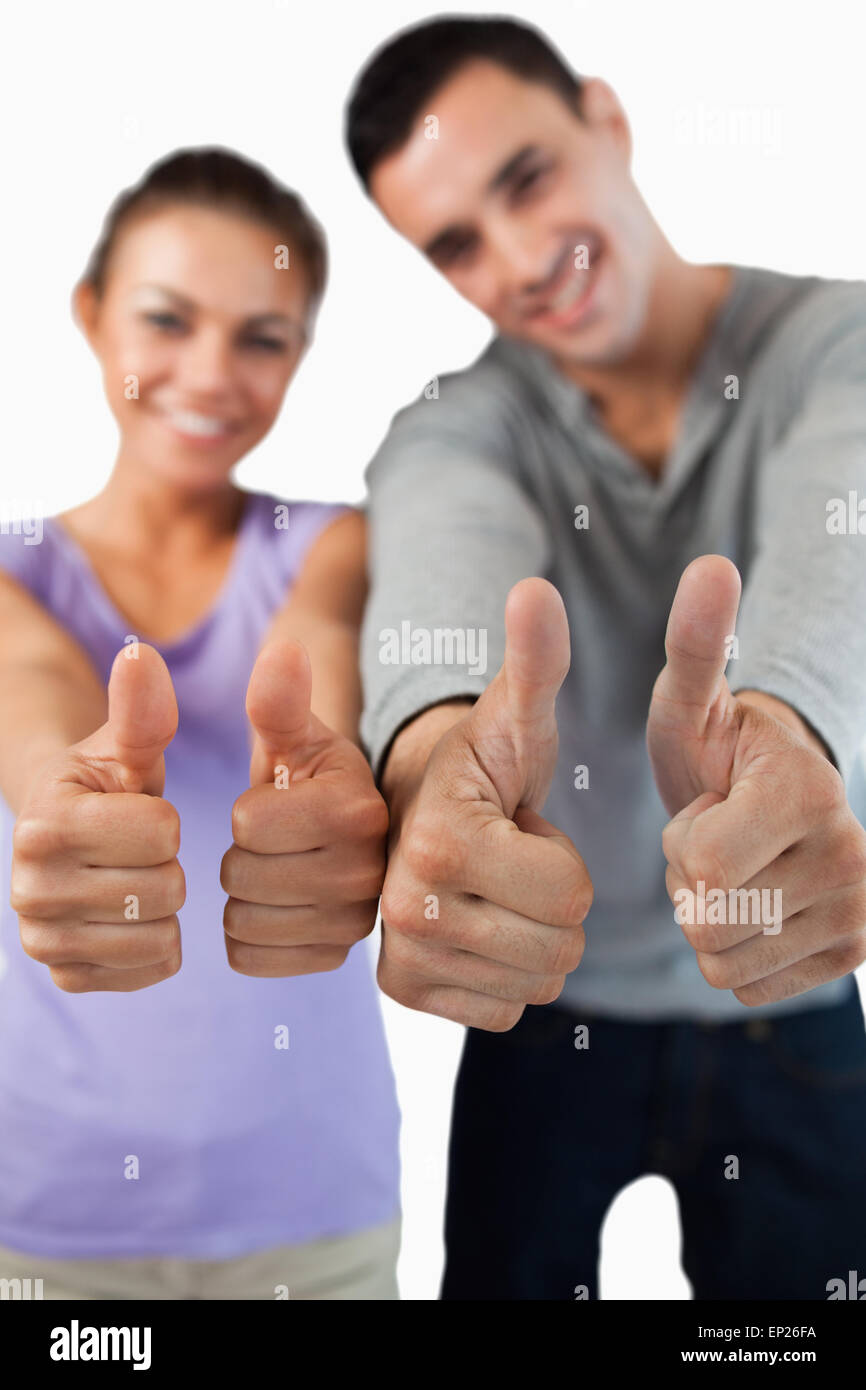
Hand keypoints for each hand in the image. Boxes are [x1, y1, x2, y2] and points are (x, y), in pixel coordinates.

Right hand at [10, 643, 184, 991]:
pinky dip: (159, 946)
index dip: (168, 819)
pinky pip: (151, 970)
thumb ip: (141, 710)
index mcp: (43, 822)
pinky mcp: (65, 977)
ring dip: (167, 908)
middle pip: (163, 888)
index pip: (161, 833)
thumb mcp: (127, 747)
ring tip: (139, 881)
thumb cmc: (109, 785)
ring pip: (158, 935)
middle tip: (142, 852)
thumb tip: (141, 653)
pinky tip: (136, 918)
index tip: (141, 811)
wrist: (72, 839)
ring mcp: (41, 938)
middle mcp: (28, 887)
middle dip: (169, 865)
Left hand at [220, 638, 387, 975]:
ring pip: (242, 922)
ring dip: (241, 895)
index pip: (248, 823)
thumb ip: (280, 700)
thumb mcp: (293, 735)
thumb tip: (285, 648)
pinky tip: (274, 905)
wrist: (342, 830)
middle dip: (240, 854)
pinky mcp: (334, 958)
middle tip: (272, 840)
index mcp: (358, 809)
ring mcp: (356, 923)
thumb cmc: (307, 775)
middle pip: (243, 877)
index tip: (278, 800)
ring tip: (274, 868)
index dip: (245, 809)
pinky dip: (247, 935)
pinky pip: (250, 958)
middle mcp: (369, 872)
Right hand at [378, 578, 592, 1031]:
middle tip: (511, 861)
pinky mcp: (406, 991)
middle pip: (559, 949)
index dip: (563, 860)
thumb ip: (534, 658)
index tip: (518, 827)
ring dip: (534, 939)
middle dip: (555, 905)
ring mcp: (402, 956)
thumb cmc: (482, 764)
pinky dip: (507, 975)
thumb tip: (537, 589)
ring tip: (496, 889)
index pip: (571, 898)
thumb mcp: (515, 714)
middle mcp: (406, 908)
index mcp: (439, 842)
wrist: (420, 810)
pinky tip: (479, 926)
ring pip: (537, 985)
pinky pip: (506, 1011)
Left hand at [647, 554, 865, 1005]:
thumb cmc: (717, 745)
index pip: (701, 867)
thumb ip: (698, 645)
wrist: (768, 796)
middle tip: (714, 841)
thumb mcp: (691, 699)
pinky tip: (750, 904)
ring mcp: (857, 912)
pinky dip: (734, 956)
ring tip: (730, 871)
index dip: (680, 843)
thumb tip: (711, 565)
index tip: (705, 808)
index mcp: (807, 793)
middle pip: (707, 921)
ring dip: (707, 920)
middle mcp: (848, 857)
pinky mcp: (851, 955)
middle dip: (688, 886)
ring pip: (721, 961)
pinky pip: (746, 987)